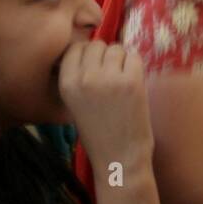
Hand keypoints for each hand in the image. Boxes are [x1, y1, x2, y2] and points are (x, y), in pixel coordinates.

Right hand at [58, 40, 153, 173]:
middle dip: (105, 56)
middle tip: (112, 76)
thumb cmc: (98, 134)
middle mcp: (84, 77)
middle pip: (96, 45)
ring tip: (122, 81)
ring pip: (116, 48)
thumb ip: (79, 77)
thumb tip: (92, 49)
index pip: (75, 48)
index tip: (96, 67)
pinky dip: (135, 66)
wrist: (119, 158)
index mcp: (66, 84)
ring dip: (122, 60)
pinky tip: (134, 84)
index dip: (87, 54)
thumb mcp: (75, 104)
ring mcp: (109, 78)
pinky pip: (134, 56)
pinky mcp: (132, 81)